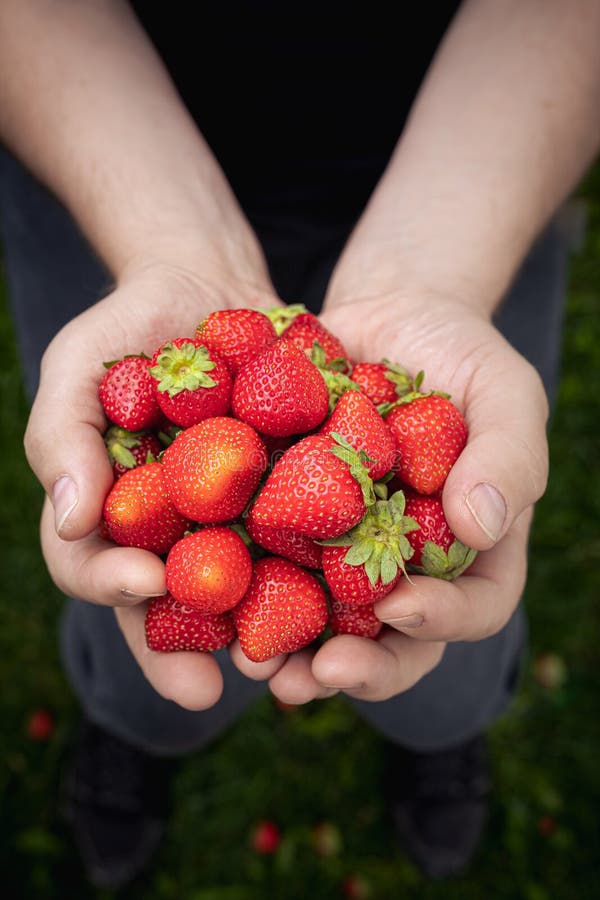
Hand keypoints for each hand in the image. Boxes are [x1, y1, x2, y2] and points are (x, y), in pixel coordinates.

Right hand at [25, 261, 279, 709]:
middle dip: (179, 649)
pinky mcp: (288, 498)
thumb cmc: (131, 326)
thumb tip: (74, 517)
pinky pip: (302, 544)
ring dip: (253, 636)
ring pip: (237, 595)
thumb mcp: (82, 364)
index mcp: (111, 513)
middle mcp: (168, 531)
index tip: (140, 582)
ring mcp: (229, 520)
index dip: (109, 584)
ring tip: (280, 667)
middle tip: (204, 686)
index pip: (92, 566)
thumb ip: (63, 434)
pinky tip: (342, 601)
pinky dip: (317, 576)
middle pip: (164, 608)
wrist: (210, 286)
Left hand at [247, 290, 547, 703]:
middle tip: (320, 674)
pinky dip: (242, 592)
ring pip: (325, 621)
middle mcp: (407, 565)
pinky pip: (269, 565)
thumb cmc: (463, 355)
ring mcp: (345, 550)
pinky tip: (209, 603)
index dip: (442, 620)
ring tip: (257, 666)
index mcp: (470, 550)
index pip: (473, 607)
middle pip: (394, 640)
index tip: (400, 608)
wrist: (389, 317)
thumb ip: (509, 456)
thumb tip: (482, 526)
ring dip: (292, 654)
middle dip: (358, 665)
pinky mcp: (292, 523)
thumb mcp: (504, 392)